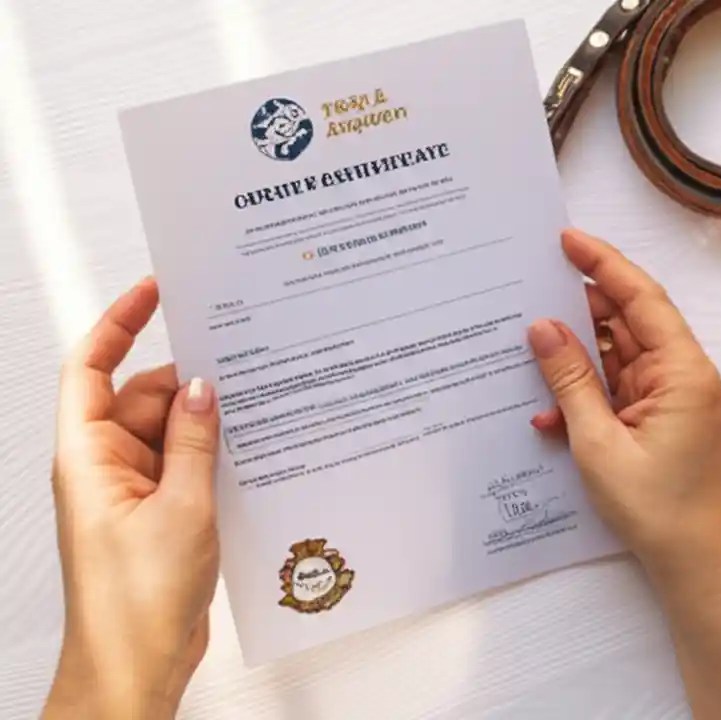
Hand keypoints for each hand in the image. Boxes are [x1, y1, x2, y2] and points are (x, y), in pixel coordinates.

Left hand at [44, 278, 219, 719]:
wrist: (135, 667)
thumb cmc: (136, 602)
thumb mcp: (181, 508)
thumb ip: (194, 441)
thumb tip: (203, 387)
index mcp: (88, 457)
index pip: (93, 368)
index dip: (118, 322)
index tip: (153, 290)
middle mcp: (105, 468)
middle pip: (142, 398)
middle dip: (186, 381)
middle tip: (237, 360)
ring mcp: (133, 492)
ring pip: (170, 432)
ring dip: (205, 423)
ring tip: (251, 411)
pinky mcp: (159, 515)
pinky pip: (185, 466)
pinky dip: (213, 456)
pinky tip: (248, 454)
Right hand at [528, 230, 720, 587]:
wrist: (698, 566)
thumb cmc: (661, 510)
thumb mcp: (600, 443)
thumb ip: (570, 381)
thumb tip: (543, 328)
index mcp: (683, 370)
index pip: (640, 297)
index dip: (603, 264)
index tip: (566, 239)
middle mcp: (683, 376)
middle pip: (628, 322)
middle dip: (581, 307)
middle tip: (531, 290)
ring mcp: (672, 399)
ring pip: (618, 357)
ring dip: (577, 358)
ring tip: (530, 346)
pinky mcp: (660, 422)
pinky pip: (617, 391)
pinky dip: (586, 396)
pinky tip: (551, 413)